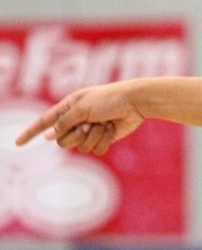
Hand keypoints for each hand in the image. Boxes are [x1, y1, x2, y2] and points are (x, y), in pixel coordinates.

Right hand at [14, 82, 145, 155]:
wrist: (135, 103)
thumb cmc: (109, 99)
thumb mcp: (83, 107)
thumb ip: (64, 122)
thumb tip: (49, 136)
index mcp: (68, 107)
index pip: (45, 122)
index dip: (31, 133)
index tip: (18, 143)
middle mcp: (77, 120)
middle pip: (62, 141)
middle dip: (76, 134)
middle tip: (89, 124)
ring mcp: (90, 131)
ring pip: (80, 147)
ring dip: (93, 136)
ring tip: (104, 122)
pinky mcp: (103, 139)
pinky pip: (96, 150)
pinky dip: (104, 140)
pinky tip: (112, 128)